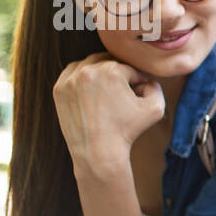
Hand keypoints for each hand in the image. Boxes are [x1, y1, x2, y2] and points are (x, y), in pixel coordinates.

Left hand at [53, 53, 164, 171]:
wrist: (98, 152)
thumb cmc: (127, 131)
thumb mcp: (155, 109)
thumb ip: (155, 86)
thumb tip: (146, 79)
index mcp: (111, 71)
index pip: (130, 68)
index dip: (138, 82)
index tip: (136, 98)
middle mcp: (88, 70)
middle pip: (109, 63)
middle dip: (118, 76)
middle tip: (122, 94)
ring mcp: (70, 79)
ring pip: (89, 65)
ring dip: (100, 74)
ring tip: (107, 93)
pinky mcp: (59, 89)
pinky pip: (72, 74)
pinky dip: (82, 79)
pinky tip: (92, 94)